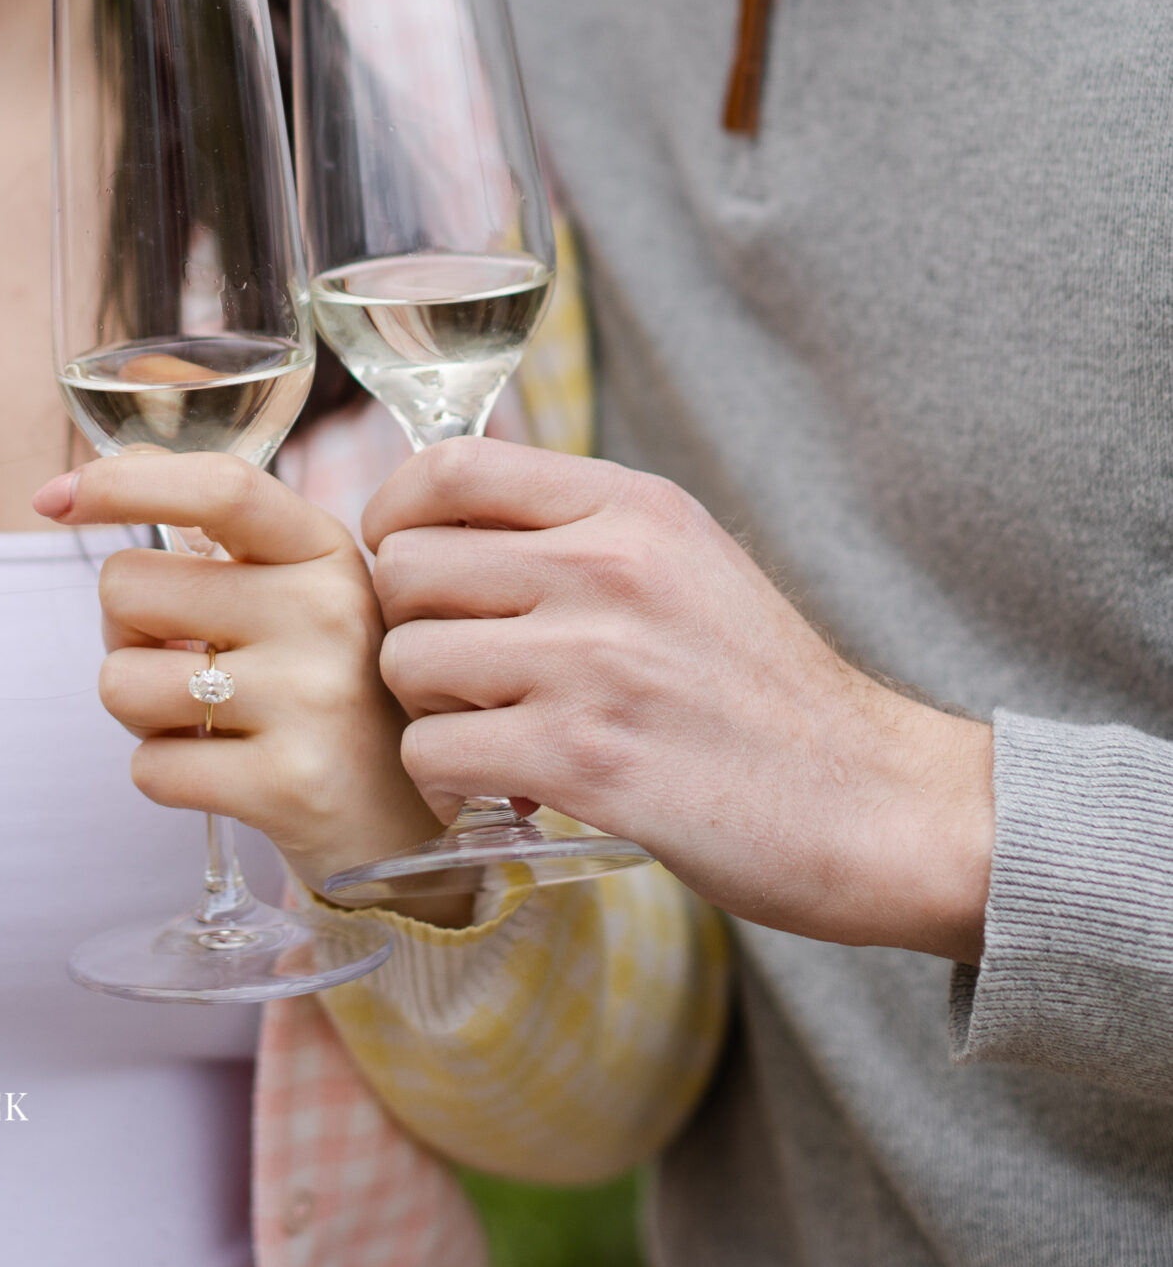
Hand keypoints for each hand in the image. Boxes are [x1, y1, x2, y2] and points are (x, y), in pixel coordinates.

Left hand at [33, 453, 457, 909]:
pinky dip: (166, 774)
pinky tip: (227, 772)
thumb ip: (221, 529)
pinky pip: (148, 768)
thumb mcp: (302, 589)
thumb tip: (102, 470)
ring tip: (211, 719)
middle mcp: (325, 611)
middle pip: (128, 586)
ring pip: (121, 682)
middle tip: (187, 659)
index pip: (220, 487)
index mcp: (324, 549)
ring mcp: (311, 699)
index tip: (55, 497)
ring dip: (142, 711)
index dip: (124, 483)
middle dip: (127, 630)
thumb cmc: (326, 689)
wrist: (406, 824)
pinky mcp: (289, 786)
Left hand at [363, 440, 994, 962]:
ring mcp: (593, 661)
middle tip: (455, 672)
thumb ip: (579, 528)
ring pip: (407, 658)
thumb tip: (445, 515)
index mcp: (631, 505)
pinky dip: (447, 781)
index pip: (449, 465)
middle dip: (409, 625)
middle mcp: (607, 566)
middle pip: (407, 564)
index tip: (403, 560)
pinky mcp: (585, 760)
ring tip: (485, 732)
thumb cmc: (764, 690)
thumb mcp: (683, 560)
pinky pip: (434, 751)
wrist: (873, 801)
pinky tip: (499, 790)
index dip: (394, 513)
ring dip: (426, 709)